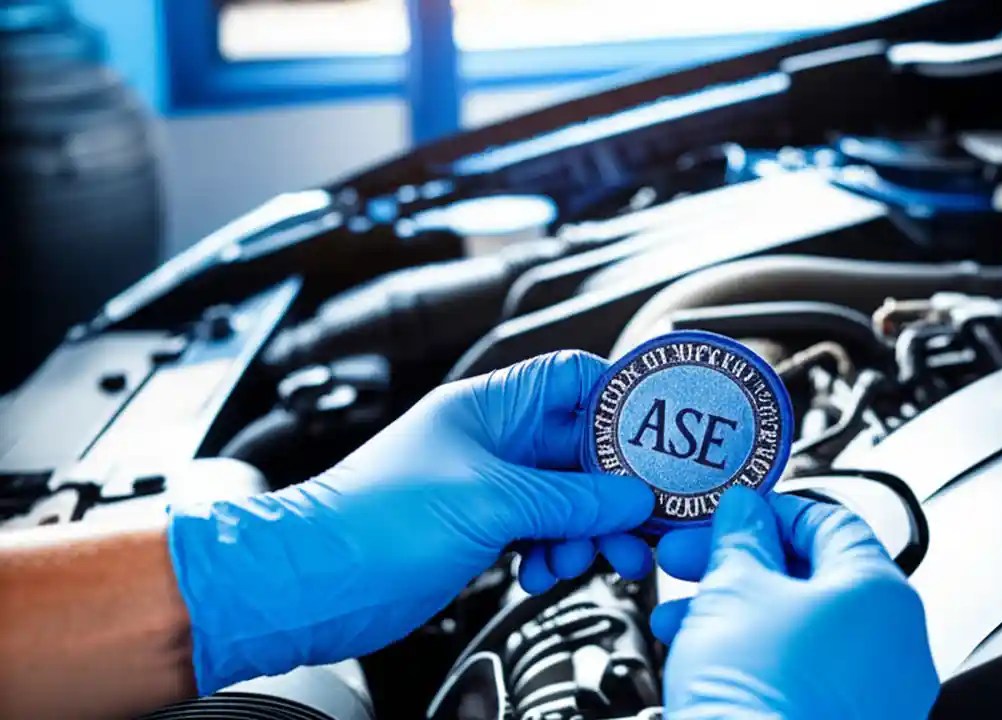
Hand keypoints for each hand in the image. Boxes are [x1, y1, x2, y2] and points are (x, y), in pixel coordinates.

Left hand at [168, 351, 654, 693]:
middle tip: (645, 522)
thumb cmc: (373, 522)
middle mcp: (495, 439)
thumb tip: (631, 495)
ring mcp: (489, 486)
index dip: (620, 403)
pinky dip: (555, 552)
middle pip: (581, 447)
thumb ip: (569, 497)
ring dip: (589, 528)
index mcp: (492, 405)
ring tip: (596, 558)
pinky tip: (546, 571)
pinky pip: (543, 531)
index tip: (660, 440)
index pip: (575, 379)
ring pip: (567, 497)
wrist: (311, 583)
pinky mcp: (482, 529)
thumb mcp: (491, 501)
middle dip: (615, 486)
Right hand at [653, 487, 938, 719]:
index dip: (769, 511)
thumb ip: (741, 536)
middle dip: (738, 567)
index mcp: (881, 591)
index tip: (730, 515)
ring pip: (802, 628)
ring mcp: (881, 692)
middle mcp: (898, 642)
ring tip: (680, 621)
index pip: (829, 520)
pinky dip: (762, 657)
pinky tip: (709, 658)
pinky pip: (806, 672)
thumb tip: (744, 511)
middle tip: (691, 563)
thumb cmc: (760, 694)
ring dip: (737, 613)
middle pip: (811, 577)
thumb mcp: (734, 590)